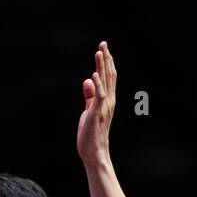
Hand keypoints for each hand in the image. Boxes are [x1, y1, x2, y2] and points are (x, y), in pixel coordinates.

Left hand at [77, 40, 115, 166]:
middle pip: (109, 76)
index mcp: (107, 100)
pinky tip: (94, 74)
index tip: (103, 48)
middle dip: (106, 59)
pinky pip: (99, 97)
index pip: (108, 77)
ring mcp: (104, 107)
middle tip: (103, 43)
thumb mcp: (89, 110)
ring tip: (99, 52)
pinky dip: (97, 85)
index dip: (106, 62)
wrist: (94, 153)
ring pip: (105, 83)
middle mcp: (109, 101)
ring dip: (102, 67)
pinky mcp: (97, 114)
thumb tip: (88, 80)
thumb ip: (89, 96)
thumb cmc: (91, 134)